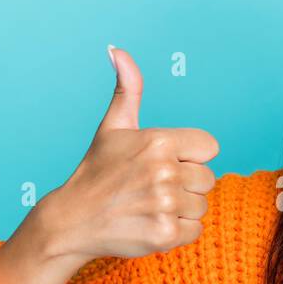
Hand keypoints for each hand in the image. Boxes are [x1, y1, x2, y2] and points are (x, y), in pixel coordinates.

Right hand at [0, 46, 218, 283]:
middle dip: (185, 184)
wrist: (72, 220)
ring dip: (181, 210)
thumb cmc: (97, 171)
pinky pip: (195, 231)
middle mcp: (164, 171)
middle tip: (151, 188)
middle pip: (208, 179)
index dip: (190, 156)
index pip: (210, 148)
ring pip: (201, 206)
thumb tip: (117, 49)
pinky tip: (150, 224)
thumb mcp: (113, 127)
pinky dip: (177, 232)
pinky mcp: (165, 234)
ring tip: (149, 206)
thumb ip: (127, 88)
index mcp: (159, 141)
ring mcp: (165, 204)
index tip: (164, 163)